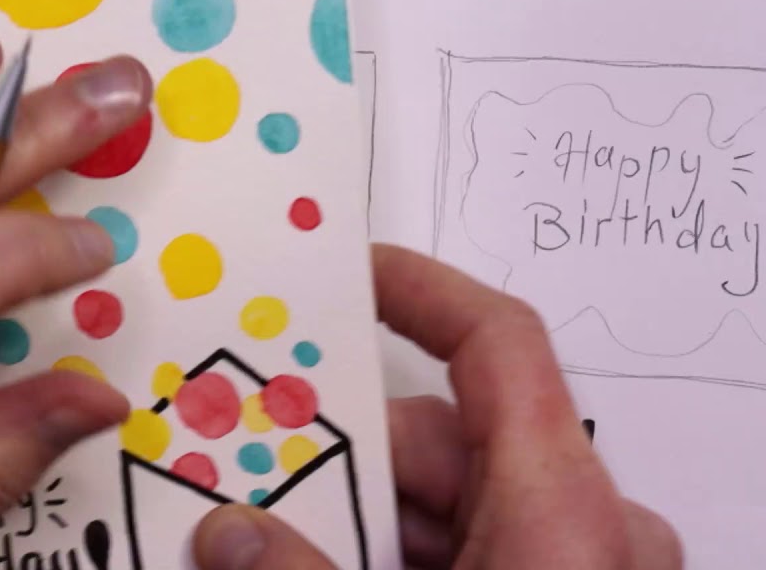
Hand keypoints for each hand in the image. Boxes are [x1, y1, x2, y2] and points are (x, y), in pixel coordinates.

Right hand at [191, 244, 682, 569]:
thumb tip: (223, 530)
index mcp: (568, 512)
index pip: (496, 344)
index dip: (418, 290)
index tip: (343, 269)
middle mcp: (585, 527)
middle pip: (443, 435)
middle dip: (336, 451)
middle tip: (239, 469)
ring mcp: (572, 565)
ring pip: (443, 500)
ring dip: (354, 517)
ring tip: (262, 540)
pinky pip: (465, 545)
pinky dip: (392, 552)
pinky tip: (317, 566)